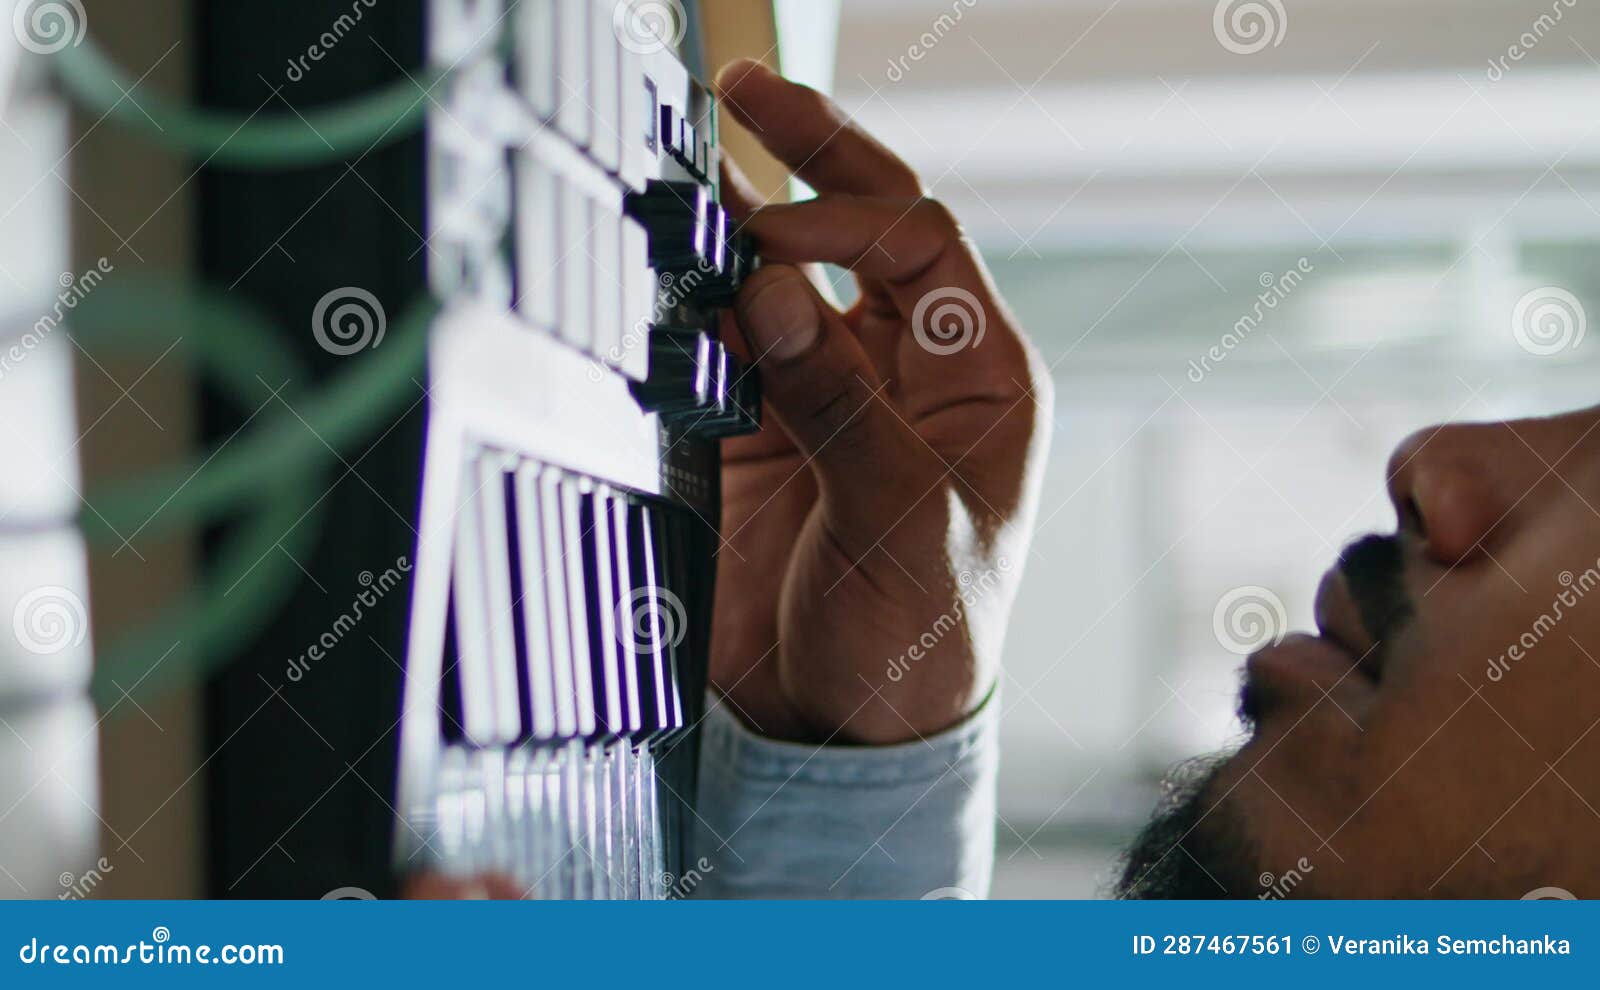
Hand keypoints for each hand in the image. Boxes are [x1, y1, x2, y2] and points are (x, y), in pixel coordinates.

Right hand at [708, 60, 1052, 743]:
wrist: (846, 735)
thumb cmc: (922, 645)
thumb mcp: (901, 520)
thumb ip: (839, 406)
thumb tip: (774, 292)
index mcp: (978, 376)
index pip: (920, 242)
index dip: (847, 216)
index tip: (772, 242)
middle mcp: (908, 372)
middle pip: (864, 231)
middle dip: (811, 156)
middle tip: (746, 91)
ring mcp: (831, 398)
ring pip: (785, 283)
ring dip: (739, 230)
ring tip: (686, 172)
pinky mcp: (765, 436)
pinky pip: (728, 347)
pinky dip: (696, 311)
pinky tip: (667, 277)